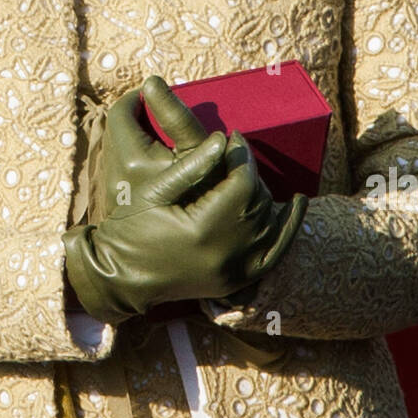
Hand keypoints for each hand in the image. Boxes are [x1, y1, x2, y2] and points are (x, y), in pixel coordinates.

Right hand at [63, 77, 306, 323]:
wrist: (121, 277)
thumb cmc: (131, 228)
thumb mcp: (154, 191)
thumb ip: (191, 166)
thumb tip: (222, 139)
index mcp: (202, 230)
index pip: (242, 183)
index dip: (242, 156)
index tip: (233, 137)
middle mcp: (224, 255)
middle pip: (258, 203)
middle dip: (251, 173)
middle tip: (236, 154)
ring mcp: (233, 272)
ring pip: (270, 226)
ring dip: (267, 196)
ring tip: (251, 174)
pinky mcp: (236, 281)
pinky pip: (274, 254)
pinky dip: (287, 230)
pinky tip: (296, 206)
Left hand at [99, 74, 221, 219]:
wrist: (195, 248)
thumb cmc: (208, 194)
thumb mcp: (197, 151)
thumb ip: (174, 114)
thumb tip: (150, 81)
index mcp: (134, 164)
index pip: (120, 113)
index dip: (136, 97)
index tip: (152, 91)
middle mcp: (117, 180)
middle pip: (114, 129)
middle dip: (134, 116)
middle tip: (154, 109)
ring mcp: (114, 195)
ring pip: (114, 148)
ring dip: (132, 135)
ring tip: (155, 132)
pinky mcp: (116, 205)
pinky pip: (117, 167)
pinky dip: (132, 155)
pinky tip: (152, 158)